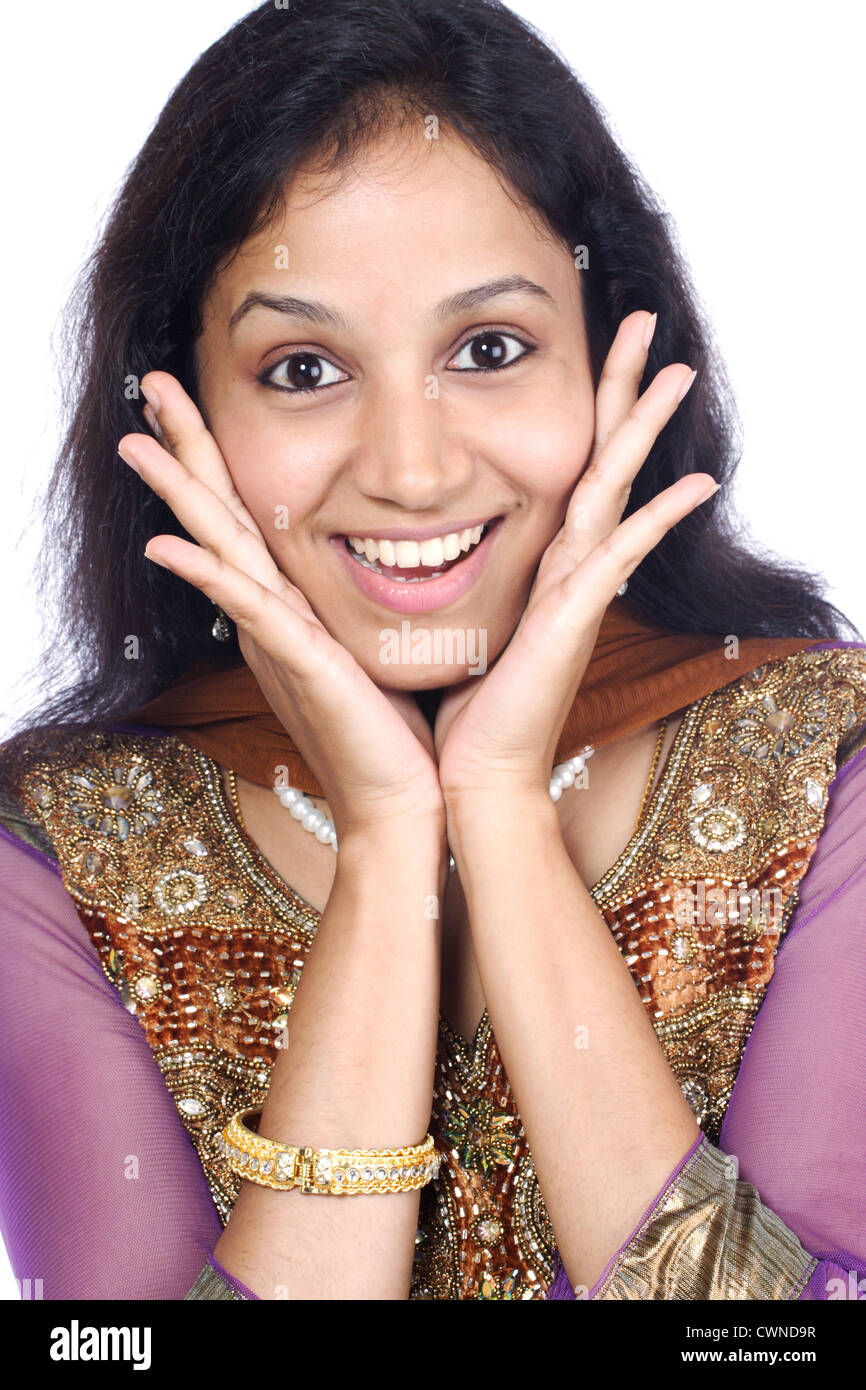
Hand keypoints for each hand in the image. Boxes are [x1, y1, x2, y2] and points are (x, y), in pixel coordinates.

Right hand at [118, 372, 444, 837]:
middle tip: (152, 385)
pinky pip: (252, 615)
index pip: (249, 517)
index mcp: (294, 608)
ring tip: (136, 443)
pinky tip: (171, 546)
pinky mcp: (304, 670)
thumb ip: (354, 601)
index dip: (221, 459)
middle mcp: (276, 619)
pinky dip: (210, 579)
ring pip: (222, 553)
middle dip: (187, 451)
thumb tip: (379, 553)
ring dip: (180, 497)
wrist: (406, 802)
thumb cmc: (397, 730)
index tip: (198, 399)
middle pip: (221, 519)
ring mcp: (282, 643)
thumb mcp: (373, 643)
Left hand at [433, 310, 715, 800]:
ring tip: (679, 372)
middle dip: (623, 391)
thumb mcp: (457, 617)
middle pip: (601, 460)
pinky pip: (618, 559)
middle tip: (647, 324)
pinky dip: (656, 522)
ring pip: (616, 491)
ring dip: (644, 431)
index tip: (593, 350)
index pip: (568, 468)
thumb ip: (453, 572)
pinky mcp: (573, 621)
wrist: (472, 772)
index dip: (585, 409)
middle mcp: (567, 568)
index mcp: (541, 562)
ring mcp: (577, 592)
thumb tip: (417, 536)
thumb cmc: (464, 704)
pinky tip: (695, 486)